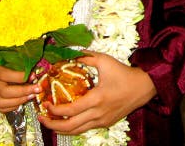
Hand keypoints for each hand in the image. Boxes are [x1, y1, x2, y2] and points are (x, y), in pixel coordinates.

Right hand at [0, 64, 39, 113]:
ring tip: (32, 95)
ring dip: (19, 101)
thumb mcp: (5, 57)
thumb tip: (32, 71)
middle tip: (38, 88)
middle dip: (23, 91)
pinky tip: (21, 101)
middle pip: (4, 91)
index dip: (20, 77)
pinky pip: (0, 108)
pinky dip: (12, 107)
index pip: (4, 75)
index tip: (33, 75)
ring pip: (1, 102)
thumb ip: (16, 62)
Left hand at [39, 53, 155, 134]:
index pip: (70, 110)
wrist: (144, 87)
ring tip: (50, 122)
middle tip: (41, 117)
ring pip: (77, 132)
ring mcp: (102, 121)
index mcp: (97, 99)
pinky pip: (86, 129)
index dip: (54, 110)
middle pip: (70, 127)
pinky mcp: (106, 123)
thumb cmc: (124, 73)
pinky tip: (67, 120)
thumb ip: (87, 56)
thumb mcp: (105, 61)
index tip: (45, 104)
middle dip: (52, 124)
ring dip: (61, 129)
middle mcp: (98, 114)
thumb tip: (71, 53)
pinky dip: (73, 127)